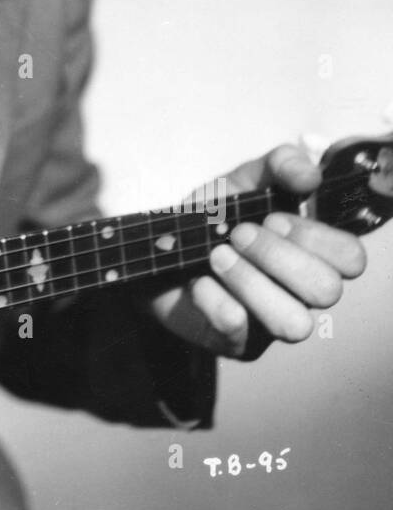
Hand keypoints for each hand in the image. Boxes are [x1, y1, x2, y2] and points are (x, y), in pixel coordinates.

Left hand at [146, 143, 366, 358]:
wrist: (159, 249)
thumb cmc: (214, 219)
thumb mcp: (244, 180)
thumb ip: (280, 165)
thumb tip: (310, 175)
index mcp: (312, 254)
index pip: (350, 258)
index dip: (315, 237)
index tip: (272, 217)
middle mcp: (301, 294)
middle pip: (326, 290)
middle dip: (277, 255)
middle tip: (237, 235)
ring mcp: (272, 324)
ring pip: (293, 324)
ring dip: (251, 282)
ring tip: (215, 256)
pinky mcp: (237, 344)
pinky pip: (238, 330)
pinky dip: (214, 299)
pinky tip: (198, 281)